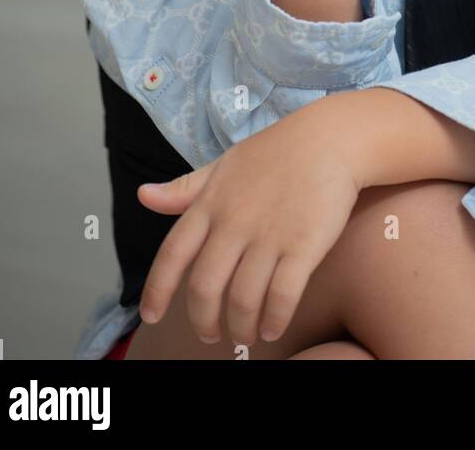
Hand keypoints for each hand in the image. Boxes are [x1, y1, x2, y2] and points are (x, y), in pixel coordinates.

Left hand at [136, 99, 361, 347]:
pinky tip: (272, 327)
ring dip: (241, 327)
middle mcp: (234, 222)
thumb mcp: (224, 165)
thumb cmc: (276, 152)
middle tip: (210, 335)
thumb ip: (184, 188)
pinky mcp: (303, 245)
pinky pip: (282, 296)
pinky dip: (274, 320)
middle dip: (203, 321)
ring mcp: (269, 235)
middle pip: (204, 288)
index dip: (157, 289)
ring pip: (242, 300)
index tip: (150, 316)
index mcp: (211, 203)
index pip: (172, 253)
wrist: (331, 138)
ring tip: (246, 334)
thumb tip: (143, 196)